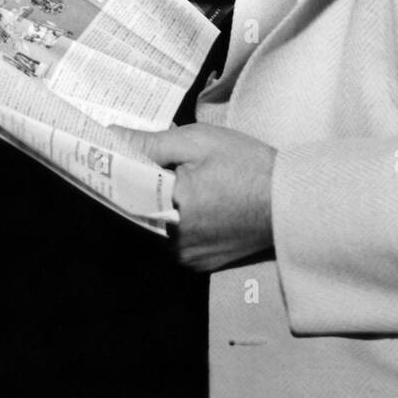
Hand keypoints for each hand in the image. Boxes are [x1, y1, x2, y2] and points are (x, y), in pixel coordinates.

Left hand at [124, 123, 276, 271]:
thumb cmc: (247, 166)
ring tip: (178, 181)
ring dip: (156, 205)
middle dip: (137, 186)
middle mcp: (173, 242)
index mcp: (170, 209)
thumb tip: (110, 134)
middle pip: (136, 210)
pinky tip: (194, 202)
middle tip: (148, 164)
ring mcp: (186, 257)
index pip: (122, 190)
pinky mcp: (199, 264)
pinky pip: (173, 241)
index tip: (106, 155)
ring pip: (154, 227)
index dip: (114, 170)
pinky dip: (175, 221)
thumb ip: (150, 143)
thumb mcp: (198, 142)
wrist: (291, 201)